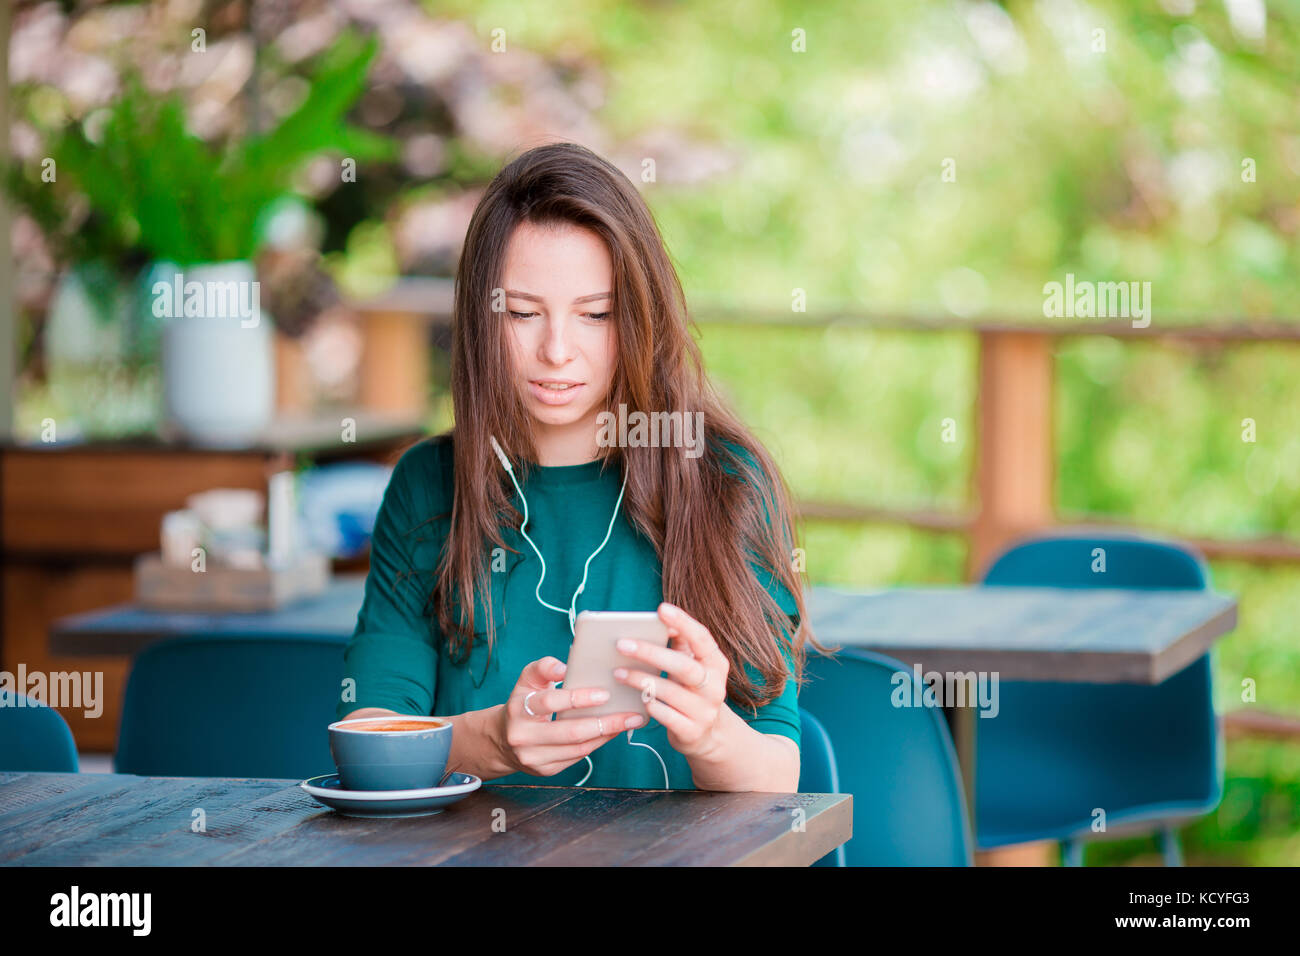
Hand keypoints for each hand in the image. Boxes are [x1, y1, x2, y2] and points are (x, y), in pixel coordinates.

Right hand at [495, 656, 645, 778]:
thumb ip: (543, 668)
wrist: (501, 740)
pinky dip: (598, 744)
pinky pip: (577, 757)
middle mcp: (524, 737)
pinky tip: (612, 732)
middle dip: (605, 723)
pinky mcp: (545, 770)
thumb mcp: (526, 682)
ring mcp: (534, 757)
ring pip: (578, 748)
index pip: (551, 702)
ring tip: (628, 722)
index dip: (578, 698)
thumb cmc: (522, 704)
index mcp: (519, 710)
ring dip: (607, 735)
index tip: (605, 694)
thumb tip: (564, 666)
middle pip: (571, 732)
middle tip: (631, 714)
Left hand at [612, 603, 730, 759]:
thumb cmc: (692, 690)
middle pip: (684, 666)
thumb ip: (680, 643)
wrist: (708, 734)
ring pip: (670, 692)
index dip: (683, 622)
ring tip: (617, 672)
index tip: (661, 609)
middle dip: (651, 653)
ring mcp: (704, 711)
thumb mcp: (693, 665)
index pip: (702, 638)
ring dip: (640, 680)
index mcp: (716, 663)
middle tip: (621, 644)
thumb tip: (659, 620)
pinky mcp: (692, 731)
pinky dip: (649, 705)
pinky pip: (665, 716)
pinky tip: (635, 698)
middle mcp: (715, 687)